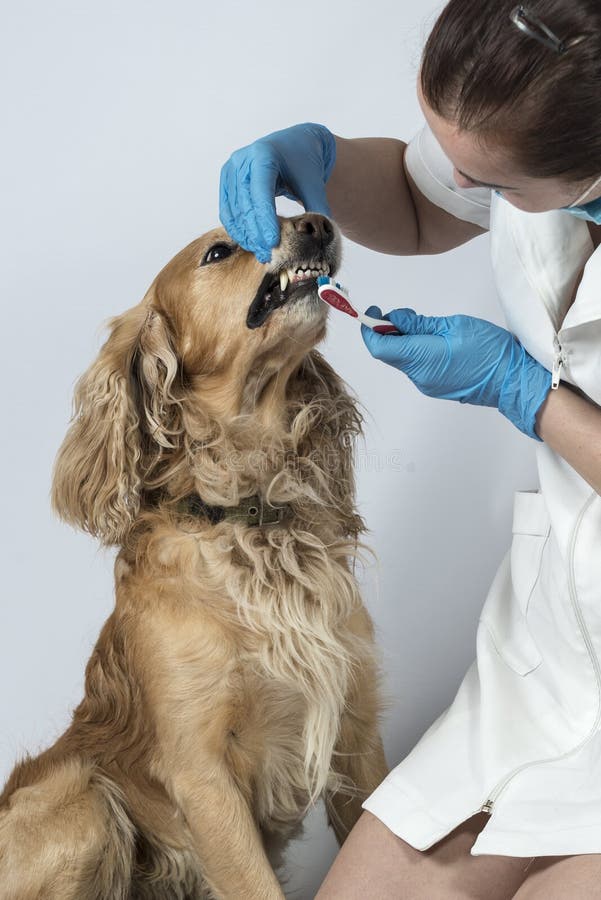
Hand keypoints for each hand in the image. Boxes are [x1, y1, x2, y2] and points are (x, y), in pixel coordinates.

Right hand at [219, 123, 335, 262]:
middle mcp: (242, 160)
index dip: (265, 220)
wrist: (294, 145)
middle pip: (245, 204)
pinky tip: (251, 243)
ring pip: (233, 211)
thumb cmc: (304, 163)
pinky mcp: (226, 182)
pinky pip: (228, 212)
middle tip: (269, 255)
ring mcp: (231, 171)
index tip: (273, 243)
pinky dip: (238, 230)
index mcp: (264, 154)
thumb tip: (322, 241)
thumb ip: (317, 209)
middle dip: (256, 233)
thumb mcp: (314, 184)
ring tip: (261, 253)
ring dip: (246, 235)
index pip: (261, 192)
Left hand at [361, 306, 551, 440]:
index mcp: (420, 359)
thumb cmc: (489, 350)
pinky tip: (432, 340)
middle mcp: (418, 376)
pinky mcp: (435, 386)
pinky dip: (415, 350)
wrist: (513, 381)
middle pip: (389, 353)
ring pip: (402, 359)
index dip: (370, 328)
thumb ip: (421, 324)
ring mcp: (427, 384)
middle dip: (387, 332)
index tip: (373, 311)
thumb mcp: (454, 326)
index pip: (379, 347)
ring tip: (423, 325)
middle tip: (402, 315)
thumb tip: (395, 319)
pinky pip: (416, 366)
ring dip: (403, 341)